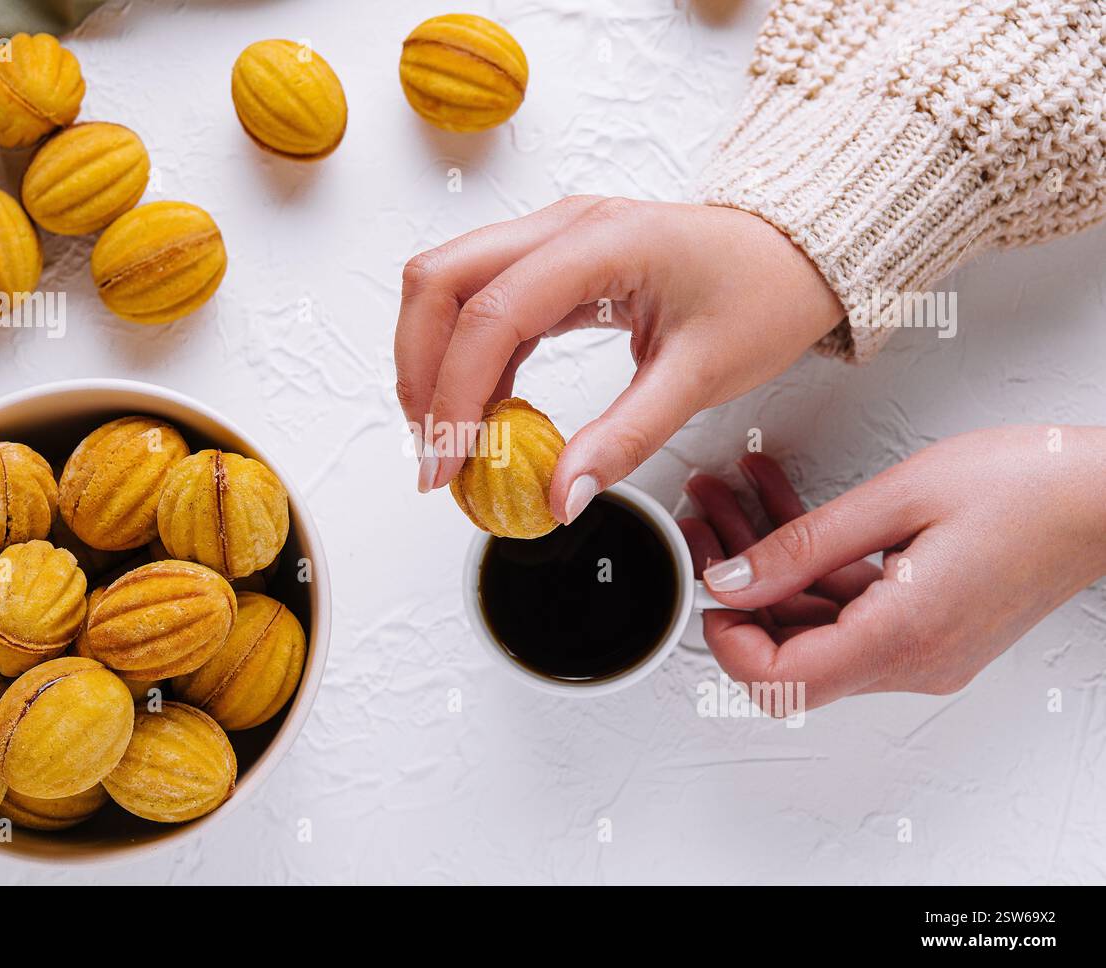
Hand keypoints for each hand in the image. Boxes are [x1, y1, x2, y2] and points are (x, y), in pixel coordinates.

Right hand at [394, 196, 843, 521]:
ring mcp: (551, 238)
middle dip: (419, 371)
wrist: (795, 252)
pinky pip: (481, 303)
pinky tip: (484, 415)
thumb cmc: (762, 296)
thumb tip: (560, 495)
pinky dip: (466, 359)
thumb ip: (626, 437)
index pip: (492, 313)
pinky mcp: (551, 261)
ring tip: (449, 441)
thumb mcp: (701, 376)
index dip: (454, 394)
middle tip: (433, 453)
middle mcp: (561, 226)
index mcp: (602, 242)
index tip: (446, 466)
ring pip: (447, 286)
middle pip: (438, 280)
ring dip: (432, 363)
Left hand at [682, 428, 1105, 712]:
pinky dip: (812, 559)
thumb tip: (730, 580)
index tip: (707, 585)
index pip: (779, 682)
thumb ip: (803, 546)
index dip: (726, 639)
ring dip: (768, 561)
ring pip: (814, 620)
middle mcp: (911, 660)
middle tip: (702, 522)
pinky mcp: (926, 625)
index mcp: (901, 638)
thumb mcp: (897, 500)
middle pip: (789, 649)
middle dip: (735, 584)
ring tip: (730, 495)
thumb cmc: (1028, 486)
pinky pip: (848, 603)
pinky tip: (780, 503)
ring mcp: (920, 647)